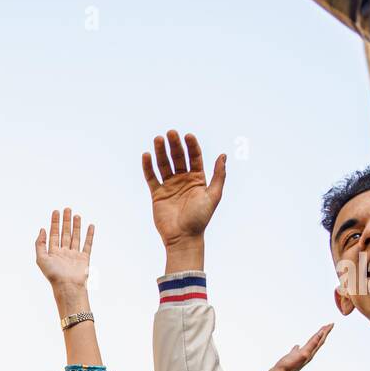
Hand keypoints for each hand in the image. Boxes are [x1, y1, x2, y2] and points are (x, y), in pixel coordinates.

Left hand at [35, 207, 93, 292]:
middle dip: (65, 221)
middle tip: (67, 209)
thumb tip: (42, 229)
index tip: (56, 211)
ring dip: (76, 226)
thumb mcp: (41, 259)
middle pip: (65, 233)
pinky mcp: (84, 258)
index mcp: (53, 253)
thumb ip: (40, 244)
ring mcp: (75, 255)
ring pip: (75, 237)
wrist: (68, 286)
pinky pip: (88, 244)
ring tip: (76, 215)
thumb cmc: (53, 275)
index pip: (54, 234)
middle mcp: (64, 253)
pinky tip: (90, 226)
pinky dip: (89, 235)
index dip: (54, 222)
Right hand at [142, 131, 225, 248]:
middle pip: (178, 158)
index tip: (188, 136)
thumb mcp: (214, 196)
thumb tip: (223, 155)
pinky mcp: (157, 194)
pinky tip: (147, 155)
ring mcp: (169, 186)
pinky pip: (151, 177)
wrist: (183, 237)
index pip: (194, 157)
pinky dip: (148, 167)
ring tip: (158, 139)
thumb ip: (218, 175)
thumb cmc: (200, 219)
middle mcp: (183, 180)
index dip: (191, 146)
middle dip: (174, 145)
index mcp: (197, 179)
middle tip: (171, 133)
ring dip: (160, 152)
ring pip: (164, 164)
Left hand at [255, 324, 331, 370]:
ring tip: (328, 326)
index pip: (317, 342)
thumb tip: (297, 346)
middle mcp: (309, 354)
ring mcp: (307, 354)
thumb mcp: (292, 355)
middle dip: (325, 332)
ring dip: (323, 333)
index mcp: (308, 353)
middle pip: (319, 341)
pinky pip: (312, 345)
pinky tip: (320, 333)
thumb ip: (295, 350)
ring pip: (317, 342)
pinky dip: (317, 339)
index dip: (322, 334)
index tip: (326, 327)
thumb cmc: (287, 365)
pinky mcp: (304, 354)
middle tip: (331, 324)